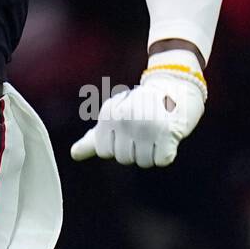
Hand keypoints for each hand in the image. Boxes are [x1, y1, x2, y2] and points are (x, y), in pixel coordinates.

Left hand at [70, 67, 205, 167]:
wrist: (176, 86)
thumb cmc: (141, 105)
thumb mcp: (114, 116)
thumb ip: (94, 138)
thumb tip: (74, 154)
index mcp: (109, 113)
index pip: (104, 151)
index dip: (116, 145)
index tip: (126, 130)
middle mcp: (125, 118)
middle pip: (123, 158)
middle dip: (134, 149)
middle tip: (144, 129)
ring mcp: (146, 126)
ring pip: (143, 162)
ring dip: (151, 152)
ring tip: (155, 132)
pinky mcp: (167, 132)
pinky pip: (162, 161)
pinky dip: (166, 153)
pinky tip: (167, 136)